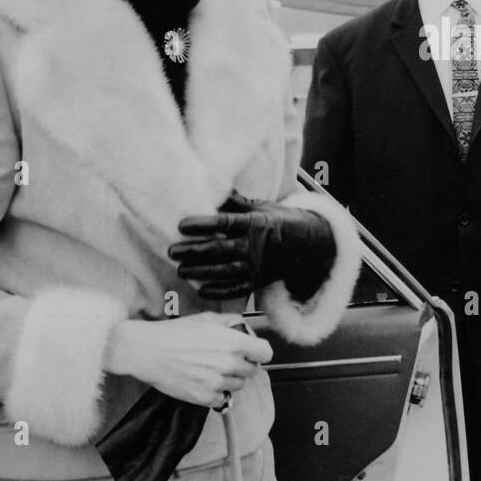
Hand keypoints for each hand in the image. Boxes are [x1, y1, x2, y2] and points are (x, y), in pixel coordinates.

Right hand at [104, 312, 271, 408]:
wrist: (149, 351)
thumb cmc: (176, 333)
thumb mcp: (208, 318)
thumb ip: (233, 323)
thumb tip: (246, 331)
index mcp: (233, 343)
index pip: (266, 353)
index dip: (259, 351)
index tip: (253, 352)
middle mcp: (229, 364)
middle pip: (252, 370)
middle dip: (243, 364)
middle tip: (226, 358)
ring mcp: (218, 383)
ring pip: (238, 385)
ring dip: (230, 379)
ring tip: (212, 369)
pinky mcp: (205, 398)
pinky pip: (222, 399)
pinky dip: (217, 393)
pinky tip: (204, 381)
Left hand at [169, 196, 335, 299]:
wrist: (307, 243)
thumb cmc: (278, 220)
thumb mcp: (260, 206)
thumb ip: (235, 202)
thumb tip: (211, 189)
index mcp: (255, 222)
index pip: (225, 222)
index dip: (203, 224)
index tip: (182, 225)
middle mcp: (256, 245)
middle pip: (220, 248)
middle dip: (194, 251)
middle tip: (173, 251)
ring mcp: (258, 265)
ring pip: (225, 270)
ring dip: (201, 271)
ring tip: (181, 270)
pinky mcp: (259, 280)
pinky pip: (238, 289)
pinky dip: (220, 291)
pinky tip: (202, 290)